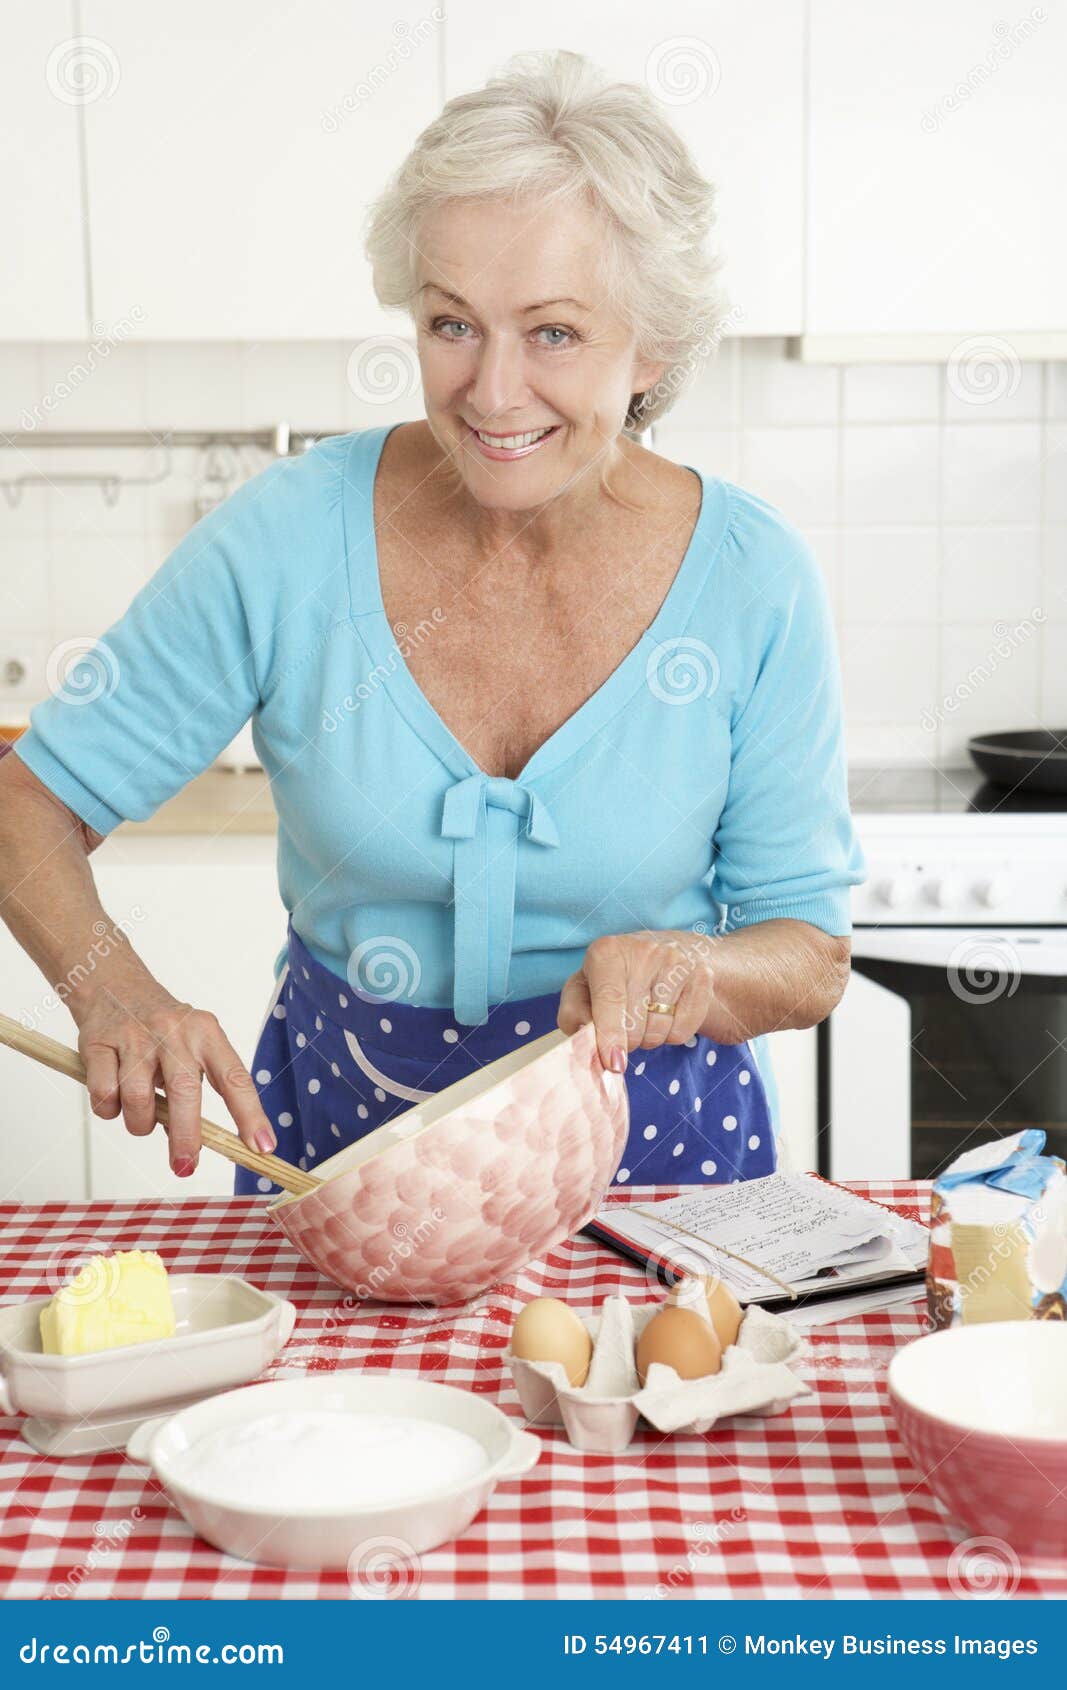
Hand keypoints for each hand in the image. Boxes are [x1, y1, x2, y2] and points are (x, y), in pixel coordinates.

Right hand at [74, 978, 276, 1176]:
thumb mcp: (189, 1048)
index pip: (235, 1078)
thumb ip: (195, 1090)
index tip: (262, 1147)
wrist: (113, 984)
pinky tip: (114, 1095)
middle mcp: (174, 1032)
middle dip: (187, 1136)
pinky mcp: (98, 1043)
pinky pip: (104, 1096)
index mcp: (206, 1034)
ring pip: (139, 1101)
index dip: (250, 1115)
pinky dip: (109, 1109)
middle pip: (185, 1092)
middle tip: (186, 1166)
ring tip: (139, 1115)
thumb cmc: (161, 1029)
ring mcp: (135, 1036)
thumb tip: (192, 1143)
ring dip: (140, 1123)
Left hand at [557, 930, 715, 1073]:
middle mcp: (644, 951)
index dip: (610, 1035)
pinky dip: (670, 1035)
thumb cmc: (611, 978)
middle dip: (625, 1040)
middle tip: (623, 1027)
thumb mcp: (582, 989)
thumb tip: (586, 1037)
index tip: (614, 1063)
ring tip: (643, 1017)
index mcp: (607, 952)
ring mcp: (676, 962)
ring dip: (648, 1039)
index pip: (610, 999)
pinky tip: (665, 1014)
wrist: (660, 952)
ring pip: (659, 1031)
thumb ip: (574, 1014)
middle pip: (634, 1024)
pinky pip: (683, 1031)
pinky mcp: (701, 977)